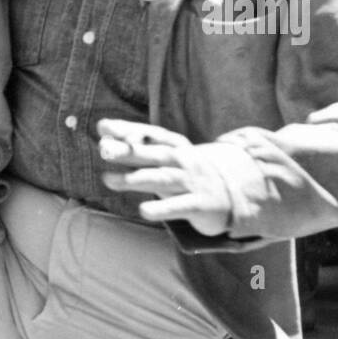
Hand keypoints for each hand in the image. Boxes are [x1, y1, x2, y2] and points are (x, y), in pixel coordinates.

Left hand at [97, 118, 232, 236]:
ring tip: (108, 179)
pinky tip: (144, 210)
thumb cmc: (188, 174)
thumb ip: (137, 148)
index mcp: (175, 146)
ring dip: (135, 179)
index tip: (103, 127)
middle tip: (104, 150)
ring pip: (161, 179)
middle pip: (153, 154)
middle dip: (129, 152)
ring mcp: (192, 182)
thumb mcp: (167, 158)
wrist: (234, 195)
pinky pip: (179, 206)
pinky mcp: (199, 204)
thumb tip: (103, 137)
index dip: (128, 130)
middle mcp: (183, 161)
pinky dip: (162, 208)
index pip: (150, 135)